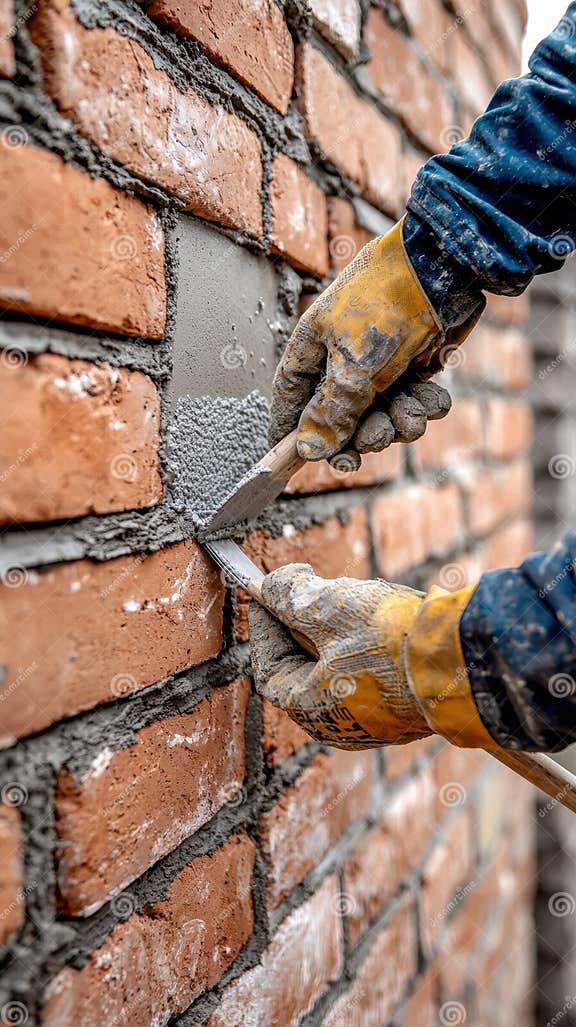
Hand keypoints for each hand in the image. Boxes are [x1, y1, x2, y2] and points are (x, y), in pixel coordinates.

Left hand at [248, 563, 431, 748]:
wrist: (467, 661)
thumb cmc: (390, 641)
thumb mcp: (328, 606)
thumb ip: (289, 595)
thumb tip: (265, 587)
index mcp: (312, 710)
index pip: (269, 667)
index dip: (263, 627)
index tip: (266, 592)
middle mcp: (342, 724)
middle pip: (305, 667)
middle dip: (302, 624)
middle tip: (307, 588)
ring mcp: (377, 719)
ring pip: (341, 667)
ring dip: (337, 630)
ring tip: (349, 598)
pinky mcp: (406, 705)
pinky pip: (373, 671)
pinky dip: (366, 642)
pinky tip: (381, 616)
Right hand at [270, 219, 481, 460]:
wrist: (447, 265)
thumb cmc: (387, 304)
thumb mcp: (353, 366)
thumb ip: (331, 413)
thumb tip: (307, 450)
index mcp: (314, 348)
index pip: (290, 397)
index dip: (289, 429)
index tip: (292, 460)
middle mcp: (343, 357)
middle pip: (339, 417)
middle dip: (360, 435)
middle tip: (376, 440)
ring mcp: (380, 361)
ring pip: (380, 413)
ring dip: (398, 422)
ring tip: (412, 415)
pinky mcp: (414, 363)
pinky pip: (412, 400)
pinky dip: (425, 405)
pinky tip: (434, 399)